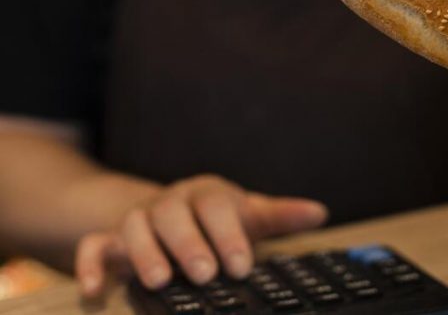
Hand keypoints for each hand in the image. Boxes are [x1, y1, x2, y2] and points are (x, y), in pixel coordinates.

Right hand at [75, 174, 327, 297]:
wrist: (168, 211)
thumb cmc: (216, 217)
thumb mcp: (247, 214)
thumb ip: (280, 216)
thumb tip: (320, 212)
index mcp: (206, 193)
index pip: (217, 205)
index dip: (228, 233)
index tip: (241, 266)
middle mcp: (171, 203)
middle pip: (174, 213)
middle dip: (188, 243)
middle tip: (205, 275)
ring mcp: (138, 219)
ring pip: (133, 226)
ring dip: (144, 252)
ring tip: (158, 282)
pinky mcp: (110, 240)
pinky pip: (92, 246)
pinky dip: (91, 264)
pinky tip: (95, 290)